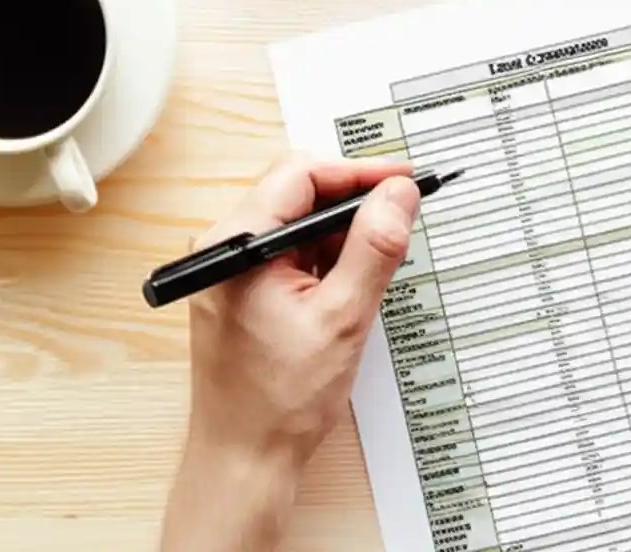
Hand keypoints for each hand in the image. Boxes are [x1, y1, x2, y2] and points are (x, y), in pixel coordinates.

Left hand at [161, 153, 417, 551]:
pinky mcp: (245, 289)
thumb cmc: (280, 402)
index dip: (359, 171)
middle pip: (298, 192)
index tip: (405, 180)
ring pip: (299, 222)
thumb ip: (374, 248)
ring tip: (381, 259)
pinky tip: (354, 281)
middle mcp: (225, 248)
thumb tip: (399, 194)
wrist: (245, 459)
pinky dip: (329, 257)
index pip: (300, 175)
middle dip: (355, 200)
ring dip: (344, 231)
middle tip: (404, 212)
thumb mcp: (343, 318)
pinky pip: (294, 252)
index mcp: (236, 246)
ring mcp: (232, 269)